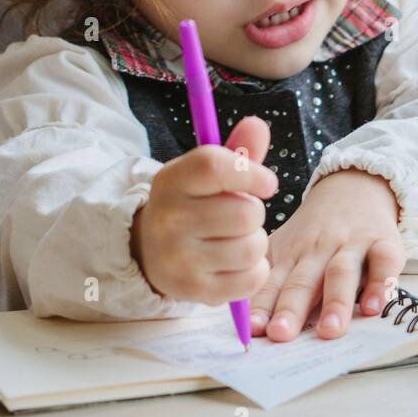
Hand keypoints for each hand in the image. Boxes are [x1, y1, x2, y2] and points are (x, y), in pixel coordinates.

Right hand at [131, 117, 276, 304]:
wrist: (150, 250)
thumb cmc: (191, 203)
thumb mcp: (204, 173)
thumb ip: (236, 151)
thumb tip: (257, 126)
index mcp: (171, 180)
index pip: (216, 166)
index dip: (251, 172)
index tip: (267, 183)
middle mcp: (169, 219)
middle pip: (246, 212)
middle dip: (254, 212)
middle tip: (239, 215)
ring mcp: (179, 258)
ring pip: (253, 247)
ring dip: (256, 241)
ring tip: (237, 238)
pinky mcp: (194, 290)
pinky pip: (252, 279)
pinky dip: (255, 270)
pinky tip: (236, 262)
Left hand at [250, 169, 405, 341]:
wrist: (354, 186)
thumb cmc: (314, 231)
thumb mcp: (286, 246)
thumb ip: (270, 279)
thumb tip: (249, 321)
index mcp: (291, 254)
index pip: (273, 282)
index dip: (263, 306)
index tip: (255, 329)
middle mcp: (318, 250)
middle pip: (303, 281)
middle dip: (291, 309)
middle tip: (282, 334)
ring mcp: (352, 245)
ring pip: (341, 273)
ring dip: (335, 302)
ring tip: (330, 330)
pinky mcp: (384, 243)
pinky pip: (383, 262)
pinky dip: (380, 284)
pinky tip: (374, 307)